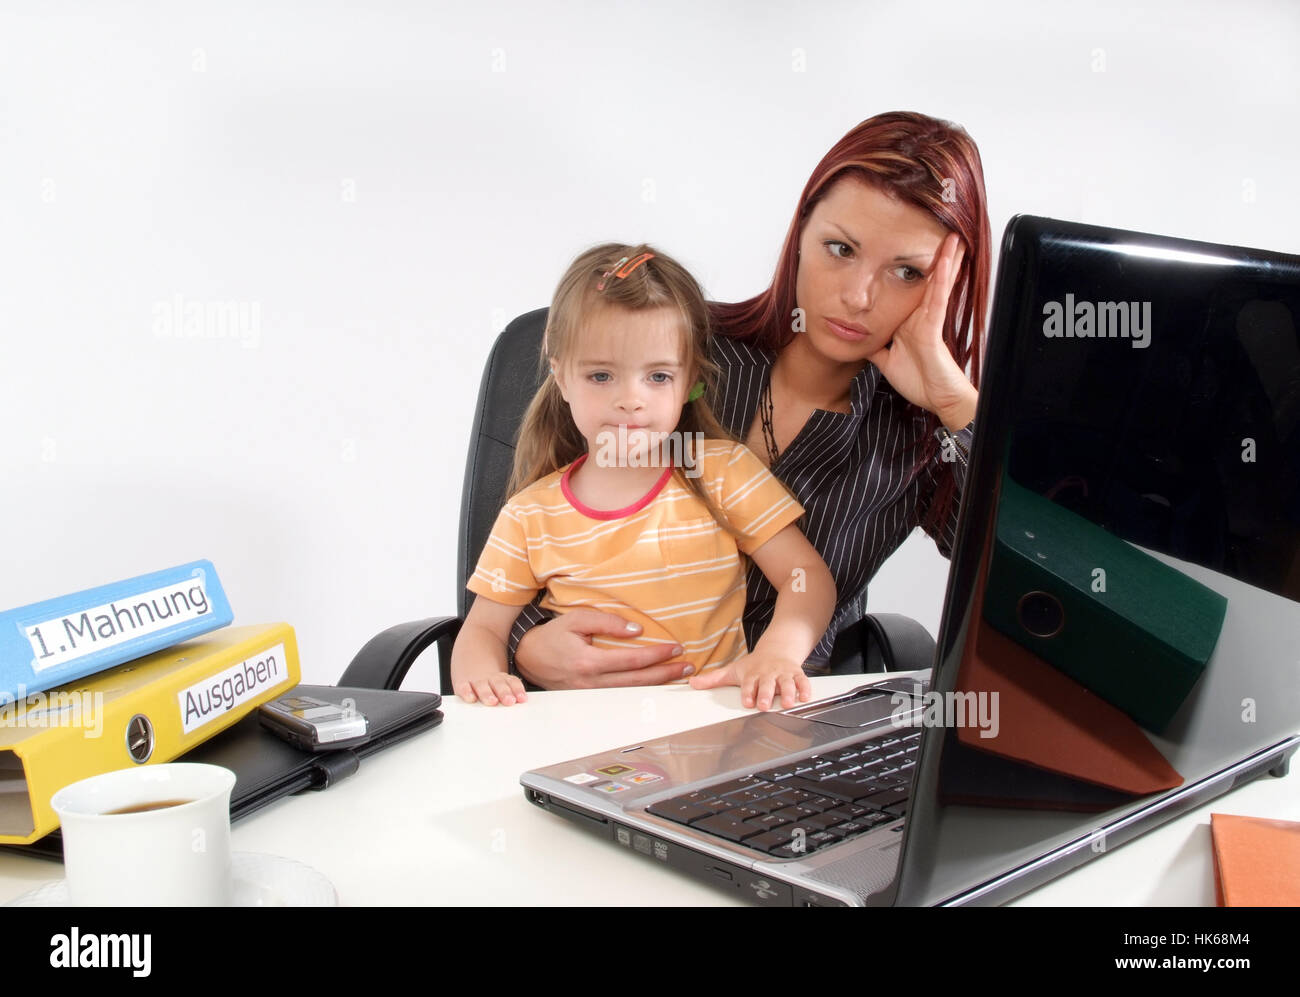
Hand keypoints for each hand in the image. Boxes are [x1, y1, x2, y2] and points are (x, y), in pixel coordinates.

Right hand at [453, 662, 527, 706]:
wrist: (475, 639)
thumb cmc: (488, 666)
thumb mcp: (502, 674)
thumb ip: (511, 686)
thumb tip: (523, 699)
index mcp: (502, 676)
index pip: (512, 682)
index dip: (517, 690)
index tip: (522, 699)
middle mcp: (490, 677)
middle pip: (499, 685)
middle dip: (504, 693)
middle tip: (510, 701)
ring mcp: (476, 679)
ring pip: (482, 687)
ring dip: (487, 694)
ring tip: (492, 701)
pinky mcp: (462, 681)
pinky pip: (464, 687)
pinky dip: (467, 692)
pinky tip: (471, 698)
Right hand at [514, 609, 693, 689]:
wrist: (528, 657)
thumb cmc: (553, 636)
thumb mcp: (577, 620)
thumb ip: (608, 623)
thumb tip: (637, 631)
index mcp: (588, 662)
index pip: (631, 660)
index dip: (656, 655)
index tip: (675, 648)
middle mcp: (591, 683)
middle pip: (636, 681)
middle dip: (665, 674)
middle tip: (688, 666)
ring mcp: (590, 694)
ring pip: (631, 692)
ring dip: (657, 684)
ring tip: (679, 675)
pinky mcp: (590, 698)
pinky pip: (621, 695)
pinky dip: (641, 689)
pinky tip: (656, 683)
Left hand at [688, 648, 812, 710]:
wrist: (777, 649)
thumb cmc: (754, 665)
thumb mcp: (733, 670)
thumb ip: (714, 679)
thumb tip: (692, 683)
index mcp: (752, 674)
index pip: (749, 683)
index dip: (748, 692)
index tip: (747, 701)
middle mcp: (768, 674)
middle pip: (767, 684)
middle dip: (766, 694)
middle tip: (764, 705)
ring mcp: (782, 674)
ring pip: (786, 683)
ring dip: (787, 693)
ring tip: (788, 703)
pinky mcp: (796, 674)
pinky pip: (802, 681)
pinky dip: (804, 689)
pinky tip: (805, 697)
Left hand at [867, 231, 976, 428]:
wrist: (937, 400)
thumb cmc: (919, 381)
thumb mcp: (888, 361)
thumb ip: (876, 348)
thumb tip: (861, 340)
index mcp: (911, 322)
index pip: (913, 290)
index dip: (915, 270)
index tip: (914, 250)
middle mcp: (922, 317)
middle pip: (928, 281)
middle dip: (937, 258)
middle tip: (944, 233)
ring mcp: (929, 322)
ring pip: (937, 284)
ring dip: (945, 261)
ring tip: (952, 238)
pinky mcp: (933, 331)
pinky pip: (937, 302)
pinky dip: (941, 282)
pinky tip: (945, 264)